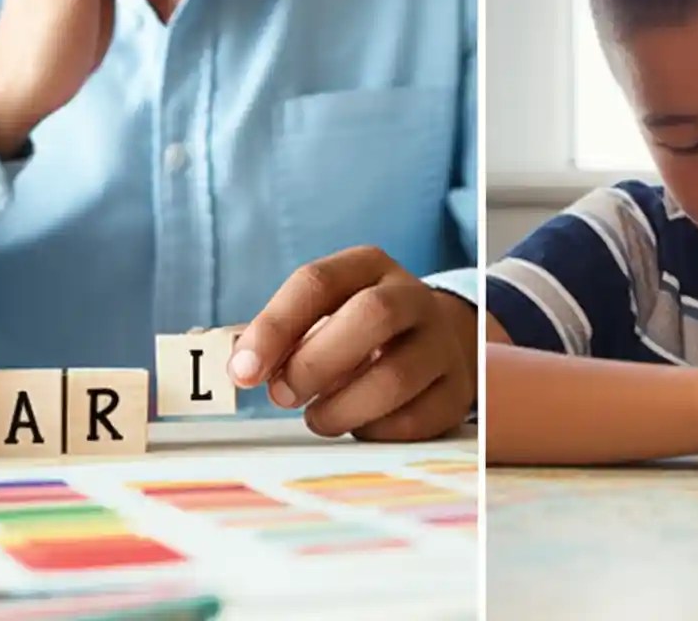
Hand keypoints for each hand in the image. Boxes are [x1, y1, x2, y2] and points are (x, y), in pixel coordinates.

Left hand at [228, 247, 475, 440]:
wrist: (441, 341)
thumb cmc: (360, 331)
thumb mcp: (326, 312)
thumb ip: (284, 335)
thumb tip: (241, 366)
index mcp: (369, 267)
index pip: (317, 282)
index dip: (275, 327)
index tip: (242, 371)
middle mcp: (412, 298)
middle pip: (371, 317)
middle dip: (314, 364)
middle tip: (281, 396)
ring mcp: (442, 344)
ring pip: (394, 377)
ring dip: (340, 408)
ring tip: (317, 417)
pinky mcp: (456, 392)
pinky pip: (413, 420)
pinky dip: (372, 430)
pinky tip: (359, 423)